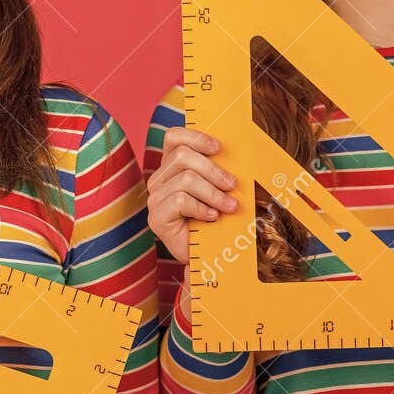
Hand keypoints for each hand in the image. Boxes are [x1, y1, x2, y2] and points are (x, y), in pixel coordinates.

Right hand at [145, 126, 237, 321]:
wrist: (209, 256)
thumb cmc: (218, 218)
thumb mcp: (221, 188)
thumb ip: (221, 168)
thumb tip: (238, 149)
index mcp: (172, 166)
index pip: (174, 137)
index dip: (196, 137)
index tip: (219, 148)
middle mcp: (159, 180)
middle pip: (182, 156)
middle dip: (214, 170)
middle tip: (233, 185)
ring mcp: (155, 199)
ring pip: (186, 179)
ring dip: (214, 193)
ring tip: (229, 207)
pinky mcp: (156, 218)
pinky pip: (181, 200)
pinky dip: (202, 208)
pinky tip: (212, 218)